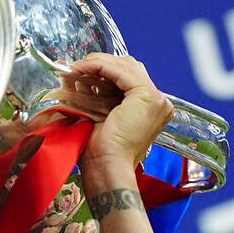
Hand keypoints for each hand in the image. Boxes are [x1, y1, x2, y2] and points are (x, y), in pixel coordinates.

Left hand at [68, 53, 173, 177]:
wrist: (105, 169)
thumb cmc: (99, 154)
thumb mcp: (98, 118)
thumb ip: (96, 98)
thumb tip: (76, 80)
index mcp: (149, 109)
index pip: (127, 78)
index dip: (103, 71)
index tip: (79, 71)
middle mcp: (157, 102)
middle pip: (129, 69)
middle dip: (100, 64)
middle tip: (76, 67)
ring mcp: (155, 99)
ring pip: (126, 66)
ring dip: (98, 64)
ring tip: (76, 67)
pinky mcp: (147, 96)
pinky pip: (121, 71)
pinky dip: (100, 67)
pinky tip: (82, 68)